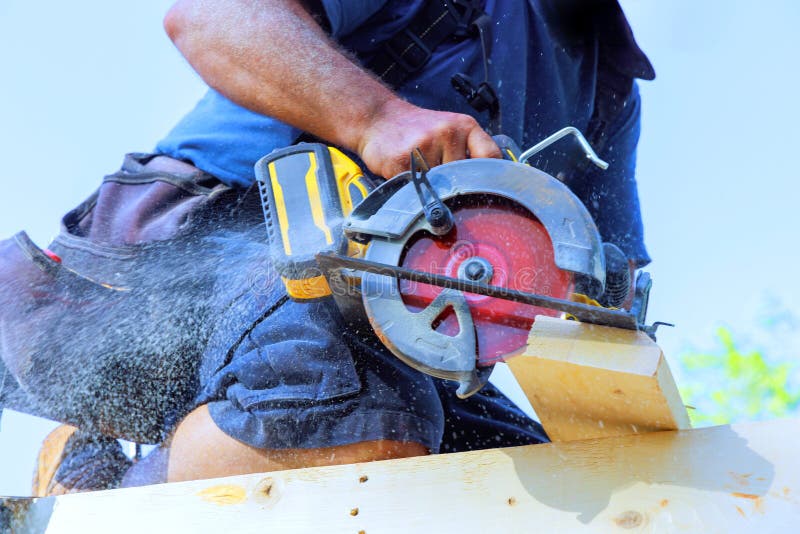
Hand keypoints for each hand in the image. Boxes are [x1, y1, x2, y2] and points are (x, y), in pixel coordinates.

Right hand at [357, 99, 501, 178]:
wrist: (379, 118)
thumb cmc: (417, 130)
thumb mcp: (450, 130)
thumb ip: (468, 152)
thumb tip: (489, 186)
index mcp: (464, 126)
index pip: (490, 156)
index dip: (488, 175)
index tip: (484, 187)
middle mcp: (447, 133)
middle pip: (463, 177)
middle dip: (452, 181)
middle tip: (438, 173)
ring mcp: (425, 145)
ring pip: (439, 185)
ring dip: (429, 184)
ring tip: (419, 168)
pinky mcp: (404, 160)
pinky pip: (416, 187)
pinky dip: (411, 185)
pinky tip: (405, 170)